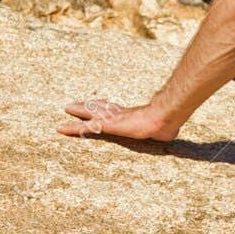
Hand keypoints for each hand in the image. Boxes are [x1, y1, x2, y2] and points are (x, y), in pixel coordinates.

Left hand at [58, 95, 180, 142]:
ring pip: (90, 113)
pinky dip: (71, 128)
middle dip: (89, 104)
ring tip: (66, 107)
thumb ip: (165, 131)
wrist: (163, 117)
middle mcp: (119, 114)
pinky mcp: (106, 126)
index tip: (102, 102)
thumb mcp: (166, 130)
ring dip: (78, 110)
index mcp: (132, 116)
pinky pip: (84, 128)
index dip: (108, 107)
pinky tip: (59, 128)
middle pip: (101, 106)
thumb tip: (174, 132)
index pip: (116, 110)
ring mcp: (112, 118)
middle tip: (79, 101)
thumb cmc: (167, 124)